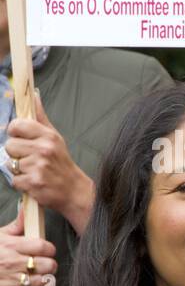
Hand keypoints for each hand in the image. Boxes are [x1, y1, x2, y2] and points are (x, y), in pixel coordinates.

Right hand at [0, 209, 57, 285]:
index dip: (49, 248)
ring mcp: (12, 280)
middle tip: (44, 264)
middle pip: (48, 264)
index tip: (46, 250)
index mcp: (10, 246)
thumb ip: (16, 226)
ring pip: (45, 280)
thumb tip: (27, 209)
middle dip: (50, 264)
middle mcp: (13, 263)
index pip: (43, 246)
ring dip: (46, 279)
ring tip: (41, 276)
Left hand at [5, 90, 95, 233]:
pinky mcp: (33, 183)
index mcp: (48, 136)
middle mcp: (44, 149)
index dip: (15, 134)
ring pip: (10, 164)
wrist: (74, 191)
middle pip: (9, 146)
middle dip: (17, 154)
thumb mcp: (55, 138)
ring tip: (35, 171)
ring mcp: (38, 167)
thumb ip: (40, 117)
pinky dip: (22, 184)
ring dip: (19, 170)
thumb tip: (34, 95)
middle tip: (32, 160)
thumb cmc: (62, 163)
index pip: (16, 125)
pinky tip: (35, 182)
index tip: (23, 140)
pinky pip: (14, 180)